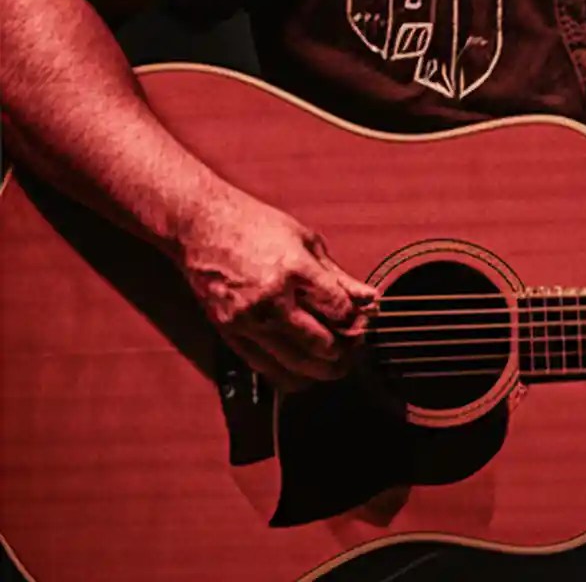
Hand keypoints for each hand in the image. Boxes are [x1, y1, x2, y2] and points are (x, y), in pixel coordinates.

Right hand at [180, 193, 377, 391]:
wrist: (199, 226)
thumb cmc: (255, 226)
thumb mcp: (306, 242)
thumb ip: (339, 276)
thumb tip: (370, 300)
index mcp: (295, 270)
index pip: (340, 312)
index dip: (357, 322)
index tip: (362, 322)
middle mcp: (271, 300)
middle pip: (323, 345)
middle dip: (346, 351)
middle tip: (355, 347)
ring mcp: (247, 320)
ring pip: (297, 365)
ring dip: (323, 369)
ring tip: (337, 363)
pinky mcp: (229, 333)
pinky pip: (266, 369)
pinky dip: (292, 375)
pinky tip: (305, 369)